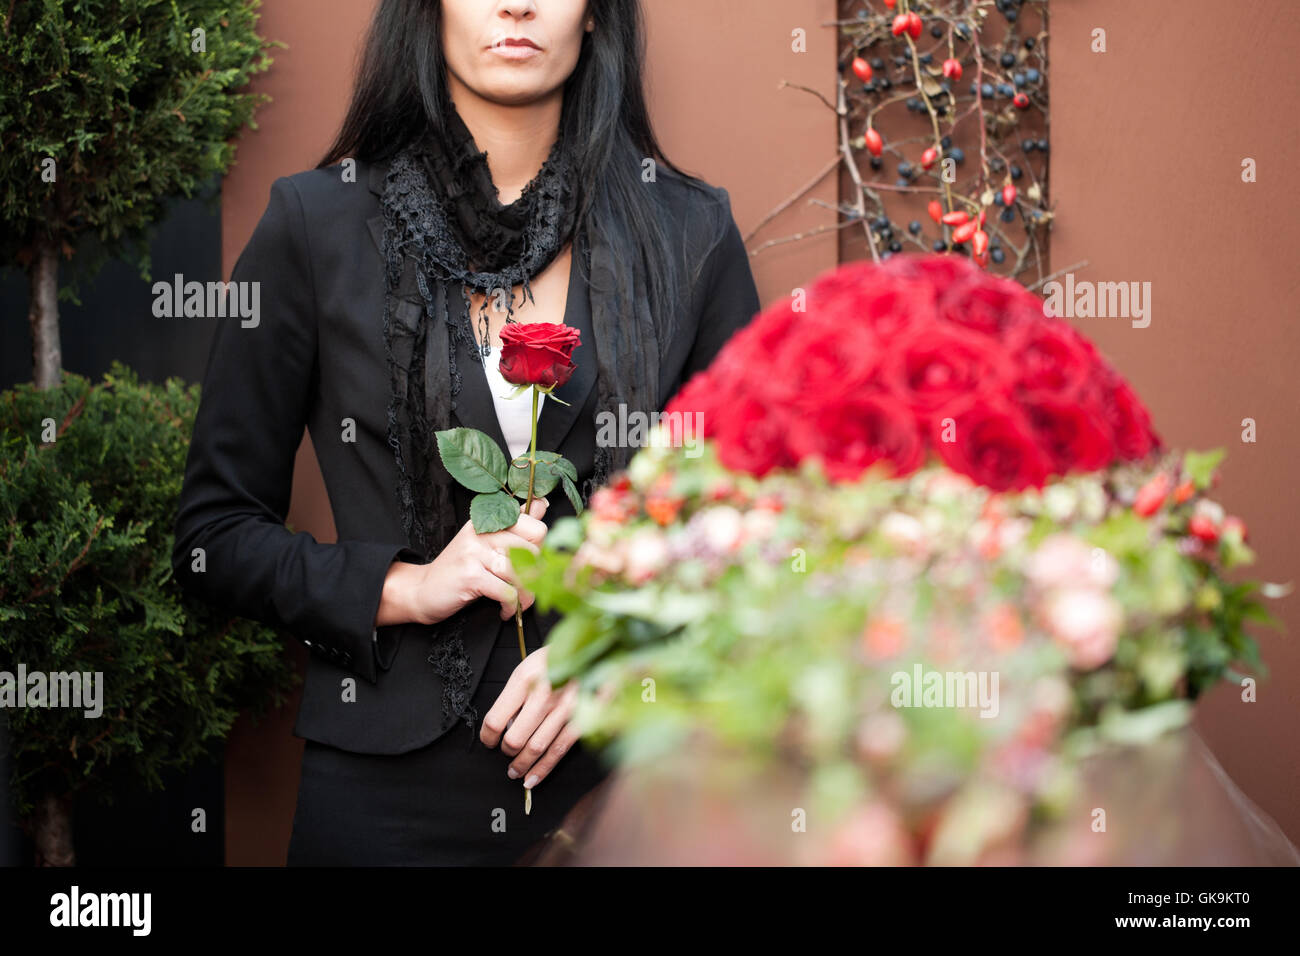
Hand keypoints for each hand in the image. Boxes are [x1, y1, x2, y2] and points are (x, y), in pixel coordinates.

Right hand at [377, 497, 549, 626]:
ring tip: (518, 603)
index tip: (530, 566)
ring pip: (522, 572)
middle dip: (536, 576)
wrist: (421, 590)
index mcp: (488, 520)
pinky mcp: (471, 576)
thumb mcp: (486, 543)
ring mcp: (475, 553)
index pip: (536, 528)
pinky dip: (511, 606)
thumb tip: (541, 503)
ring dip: (526, 595)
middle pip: (534, 551)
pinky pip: (507, 592)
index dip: (539, 551)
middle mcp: (483, 532)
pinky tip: (505, 611)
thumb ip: (515, 524)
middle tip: (527, 589)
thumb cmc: (459, 569)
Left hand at [479, 646, 580, 789]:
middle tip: (504, 751)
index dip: (487, 735)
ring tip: (514, 771)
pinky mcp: (581, 720)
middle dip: (506, 750)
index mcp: (526, 678)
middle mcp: (544, 695)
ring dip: (521, 765)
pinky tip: (532, 778)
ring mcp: (564, 709)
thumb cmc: (561, 656)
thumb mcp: (531, 664)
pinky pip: (558, 750)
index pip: (496, 718)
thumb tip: (506, 723)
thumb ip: (515, 692)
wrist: (599, 649)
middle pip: (515, 738)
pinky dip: (543, 769)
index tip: (488, 740)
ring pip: (536, 748)